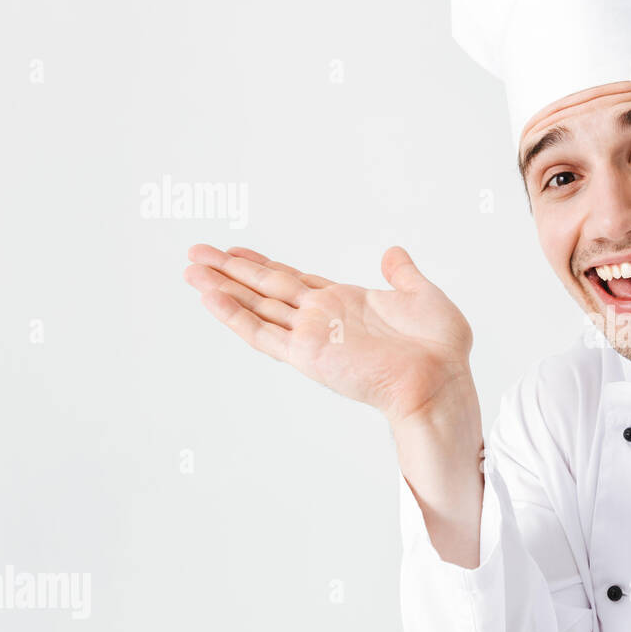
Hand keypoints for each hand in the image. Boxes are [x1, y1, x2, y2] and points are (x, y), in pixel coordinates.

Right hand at [183, 244, 474, 425]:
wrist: (439, 380)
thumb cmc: (440, 348)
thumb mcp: (423, 296)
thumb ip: (402, 274)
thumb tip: (392, 252)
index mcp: (347, 303)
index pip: (294, 280)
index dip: (264, 265)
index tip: (236, 252)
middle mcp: (323, 318)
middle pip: (266, 288)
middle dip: (231, 270)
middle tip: (196, 251)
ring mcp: (312, 335)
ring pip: (256, 306)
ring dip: (222, 288)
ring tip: (190, 269)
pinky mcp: (307, 354)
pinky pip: (263, 333)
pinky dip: (234, 316)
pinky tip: (209, 297)